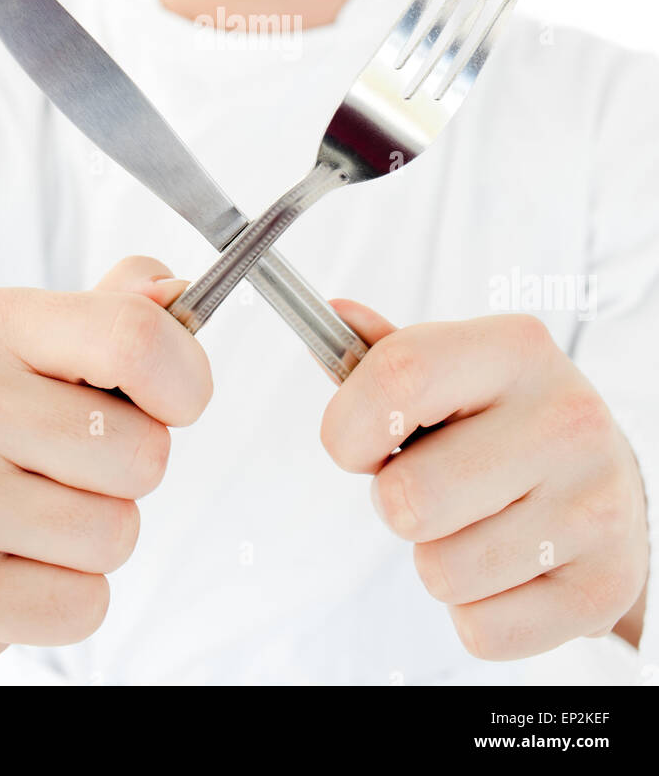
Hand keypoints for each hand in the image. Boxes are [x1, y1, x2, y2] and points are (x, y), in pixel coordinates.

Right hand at [0, 256, 211, 672]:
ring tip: (42, 518)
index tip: (175, 402)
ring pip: (116, 533)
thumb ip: (124, 311)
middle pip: (141, 451)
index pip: (135, 337)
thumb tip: (175, 292)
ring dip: (101, 539)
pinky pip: (82, 606)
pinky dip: (72, 599)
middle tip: (74, 468)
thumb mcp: (55, 351)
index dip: (185, 380)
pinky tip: (21, 567)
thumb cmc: (5, 434)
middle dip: (133, 473)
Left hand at [319, 302, 648, 660]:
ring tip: (480, 523)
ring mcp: (595, 504)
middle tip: (433, 487)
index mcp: (517, 348)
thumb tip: (335, 315)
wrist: (610, 480)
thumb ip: (388, 353)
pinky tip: (510, 567)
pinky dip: (477, 612)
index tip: (355, 445)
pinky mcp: (605, 586)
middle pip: (407, 498)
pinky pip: (479, 631)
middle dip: (395, 504)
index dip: (349, 425)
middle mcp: (566, 418)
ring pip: (439, 573)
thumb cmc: (505, 420)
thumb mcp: (458, 370)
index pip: (399, 375)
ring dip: (439, 560)